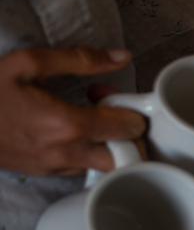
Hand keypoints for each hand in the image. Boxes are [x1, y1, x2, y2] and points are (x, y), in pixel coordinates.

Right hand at [0, 47, 144, 175]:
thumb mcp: (27, 64)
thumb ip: (79, 59)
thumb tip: (123, 56)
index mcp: (67, 124)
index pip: (130, 129)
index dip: (131, 110)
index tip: (115, 98)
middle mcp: (68, 152)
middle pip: (128, 156)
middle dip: (129, 135)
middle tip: (111, 113)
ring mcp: (57, 167)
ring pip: (107, 165)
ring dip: (108, 143)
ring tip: (87, 119)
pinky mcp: (48, 173)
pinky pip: (83, 166)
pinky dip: (87, 150)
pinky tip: (68, 129)